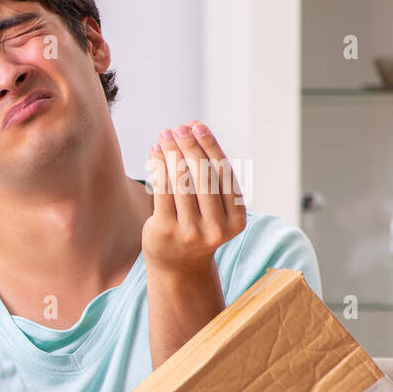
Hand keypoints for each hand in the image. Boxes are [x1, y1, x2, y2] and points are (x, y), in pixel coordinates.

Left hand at [143, 122, 246, 272]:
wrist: (177, 265)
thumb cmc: (197, 226)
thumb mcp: (213, 207)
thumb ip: (210, 177)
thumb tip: (194, 131)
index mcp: (236, 219)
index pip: (224, 173)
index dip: (210, 146)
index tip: (197, 126)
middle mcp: (217, 227)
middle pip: (203, 175)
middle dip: (190, 146)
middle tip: (177, 128)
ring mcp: (191, 231)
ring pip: (182, 181)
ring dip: (172, 153)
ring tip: (164, 136)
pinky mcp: (166, 231)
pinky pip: (162, 191)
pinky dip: (159, 167)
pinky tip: (155, 152)